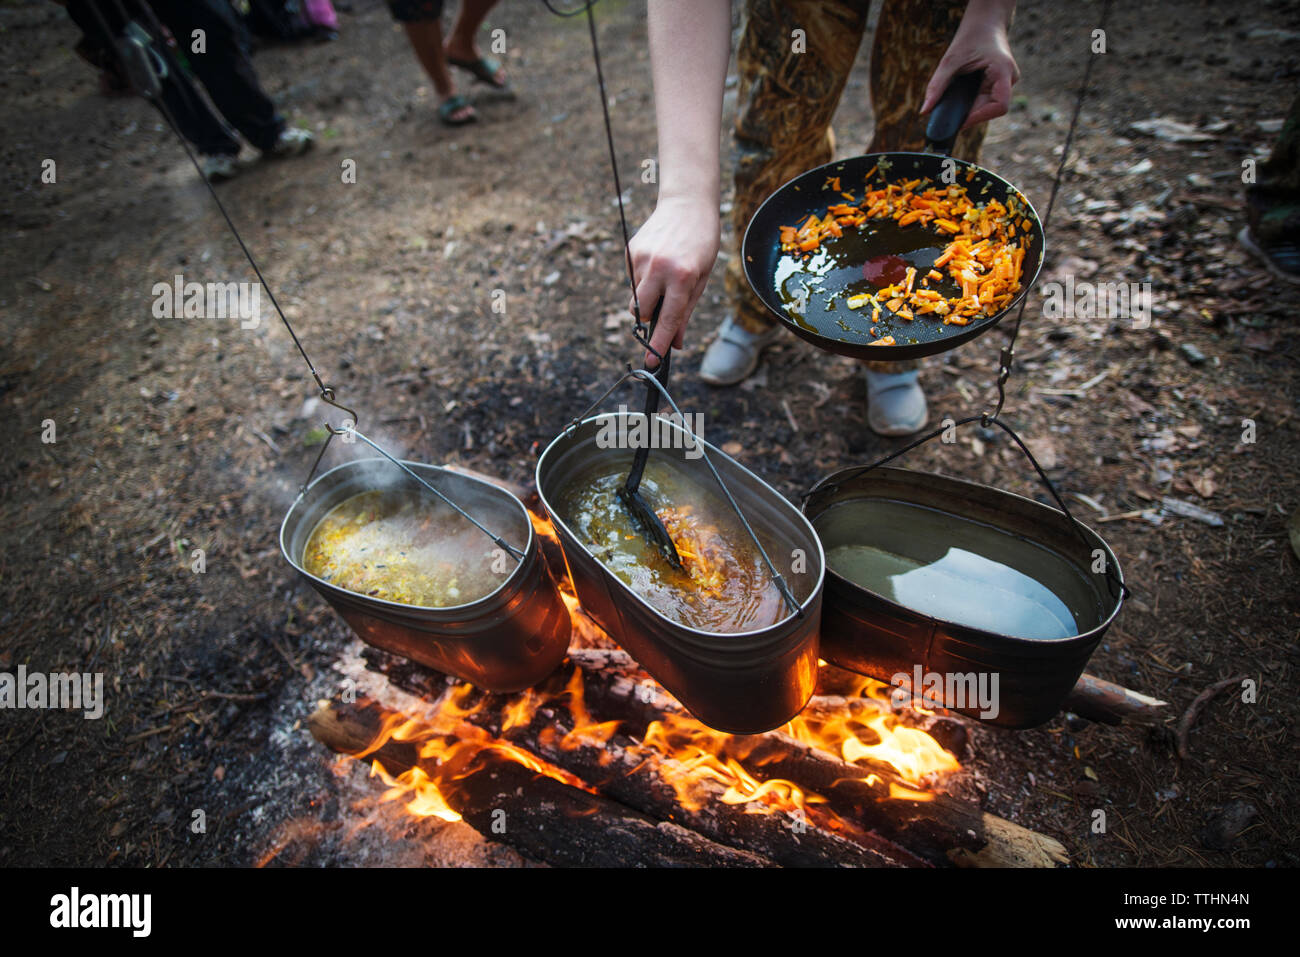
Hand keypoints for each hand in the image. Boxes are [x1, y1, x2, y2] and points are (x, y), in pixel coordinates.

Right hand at [626, 195, 719, 367]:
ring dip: (647, 295)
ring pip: (635, 296)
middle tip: (663, 303)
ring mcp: (642, 258)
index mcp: (683, 276)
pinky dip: (643, 278)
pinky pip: (633, 278)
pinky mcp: (631, 250)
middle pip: (641, 312)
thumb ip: (686, 311)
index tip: (651, 362)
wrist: (687, 203)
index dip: (659, 343)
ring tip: (664, 274)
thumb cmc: (701, 243)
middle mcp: (659, 268)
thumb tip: (675, 342)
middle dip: (648, 317)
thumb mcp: (702, 278)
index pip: (668, 319)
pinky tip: (657, 260)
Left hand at [922, 5, 1019, 130]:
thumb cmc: (970, 37)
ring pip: (991, 106)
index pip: (999, 106)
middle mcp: (1010, 78)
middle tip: (951, 118)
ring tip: (955, 107)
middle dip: (973, 114)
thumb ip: (937, 86)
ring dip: (973, 109)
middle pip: (993, 109)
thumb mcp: (950, 61)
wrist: (984, 23)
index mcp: (1003, 70)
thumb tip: (924, 111)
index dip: (980, 117)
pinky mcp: (1001, 84)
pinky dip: (975, 104)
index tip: (960, 122)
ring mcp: (1008, 82)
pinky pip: (989, 101)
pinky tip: (962, 102)